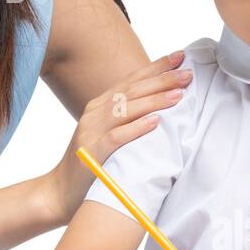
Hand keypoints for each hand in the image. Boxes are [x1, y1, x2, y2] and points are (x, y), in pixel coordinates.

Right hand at [45, 50, 194, 221]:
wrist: (60, 192)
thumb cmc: (93, 164)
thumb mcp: (107, 134)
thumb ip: (126, 118)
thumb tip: (162, 105)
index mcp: (99, 106)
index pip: (131, 80)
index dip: (155, 67)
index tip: (181, 57)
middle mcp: (94, 113)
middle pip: (131, 90)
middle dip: (161, 79)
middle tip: (188, 73)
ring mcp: (91, 132)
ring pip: (125, 109)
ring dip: (154, 100)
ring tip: (179, 94)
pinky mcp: (91, 153)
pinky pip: (116, 137)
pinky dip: (137, 128)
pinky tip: (156, 122)